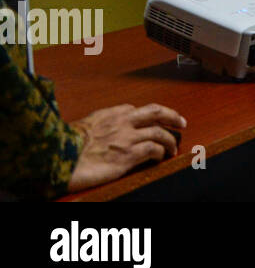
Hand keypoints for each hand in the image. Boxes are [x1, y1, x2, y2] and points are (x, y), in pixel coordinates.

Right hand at [67, 104, 186, 191]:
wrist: (58, 157)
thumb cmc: (66, 144)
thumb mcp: (86, 125)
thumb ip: (102, 122)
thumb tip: (106, 127)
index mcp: (112, 114)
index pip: (139, 109)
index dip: (151, 116)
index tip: (157, 121)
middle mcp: (123, 122)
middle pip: (157, 112)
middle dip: (173, 116)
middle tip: (182, 122)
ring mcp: (128, 138)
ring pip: (160, 133)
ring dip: (171, 140)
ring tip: (174, 147)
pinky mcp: (129, 155)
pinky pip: (153, 150)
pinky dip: (161, 153)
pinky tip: (161, 157)